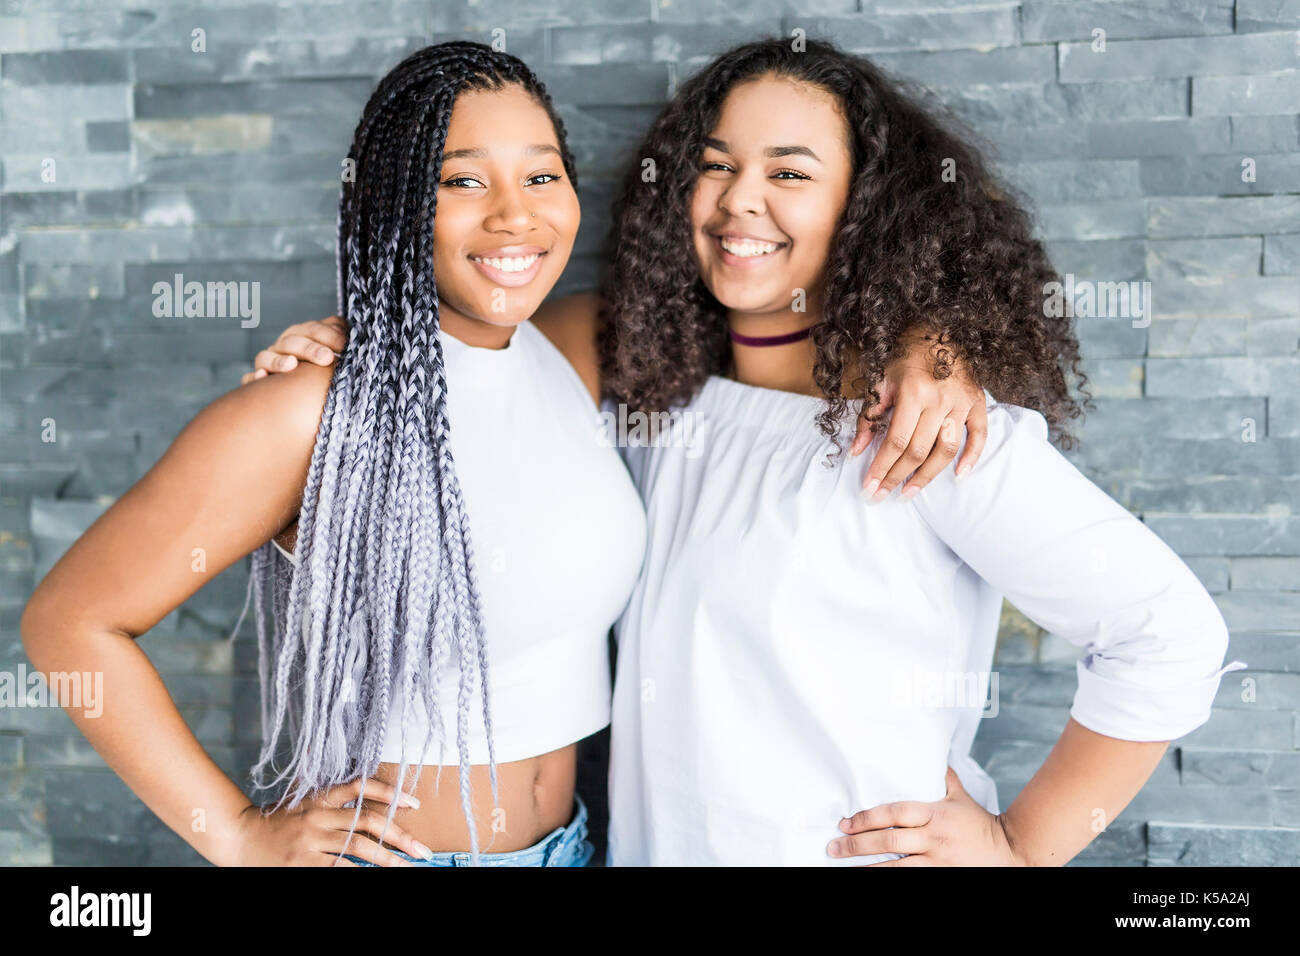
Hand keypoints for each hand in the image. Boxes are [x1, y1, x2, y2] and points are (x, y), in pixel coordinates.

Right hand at [227, 775, 433, 865]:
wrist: (239, 838)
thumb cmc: (275, 821)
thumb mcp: (303, 801)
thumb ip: (332, 799)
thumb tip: (367, 802)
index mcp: (321, 797)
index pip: (360, 787)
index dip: (390, 793)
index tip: (415, 804)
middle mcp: (319, 816)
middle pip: (368, 822)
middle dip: (400, 837)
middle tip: (423, 850)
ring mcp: (312, 841)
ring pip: (358, 848)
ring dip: (387, 859)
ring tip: (407, 867)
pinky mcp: (304, 864)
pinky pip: (340, 869)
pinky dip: (359, 873)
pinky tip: (374, 876)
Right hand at [242, 315, 348, 384]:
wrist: (301, 396)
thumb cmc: (325, 368)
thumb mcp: (335, 350)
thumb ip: (340, 337)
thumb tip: (353, 331)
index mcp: (302, 335)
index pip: (313, 330)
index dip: (328, 335)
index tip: (344, 345)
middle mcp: (283, 347)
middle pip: (292, 343)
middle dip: (310, 349)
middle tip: (327, 358)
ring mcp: (267, 363)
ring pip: (266, 357)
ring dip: (278, 360)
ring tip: (291, 365)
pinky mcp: (256, 382)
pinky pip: (249, 379)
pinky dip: (253, 378)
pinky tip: (261, 378)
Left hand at [827, 767, 1024, 865]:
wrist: (1010, 853)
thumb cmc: (980, 824)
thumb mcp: (960, 796)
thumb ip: (942, 777)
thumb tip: (930, 752)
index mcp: (935, 814)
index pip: (896, 813)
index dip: (868, 817)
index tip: (846, 822)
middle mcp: (934, 839)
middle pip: (890, 840)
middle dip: (858, 844)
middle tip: (834, 846)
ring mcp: (937, 861)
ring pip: (896, 867)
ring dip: (866, 867)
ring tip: (841, 865)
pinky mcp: (941, 877)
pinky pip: (909, 879)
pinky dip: (888, 878)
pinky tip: (868, 876)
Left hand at [852, 330, 986, 501]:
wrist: (938, 329)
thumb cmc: (905, 357)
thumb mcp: (880, 381)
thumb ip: (868, 416)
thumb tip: (857, 451)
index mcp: (912, 393)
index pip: (895, 441)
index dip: (881, 468)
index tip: (869, 487)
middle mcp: (939, 400)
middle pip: (918, 450)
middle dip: (897, 477)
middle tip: (882, 495)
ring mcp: (961, 402)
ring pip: (946, 450)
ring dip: (928, 476)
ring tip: (909, 492)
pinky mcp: (978, 402)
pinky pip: (979, 435)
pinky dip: (971, 457)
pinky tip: (958, 475)